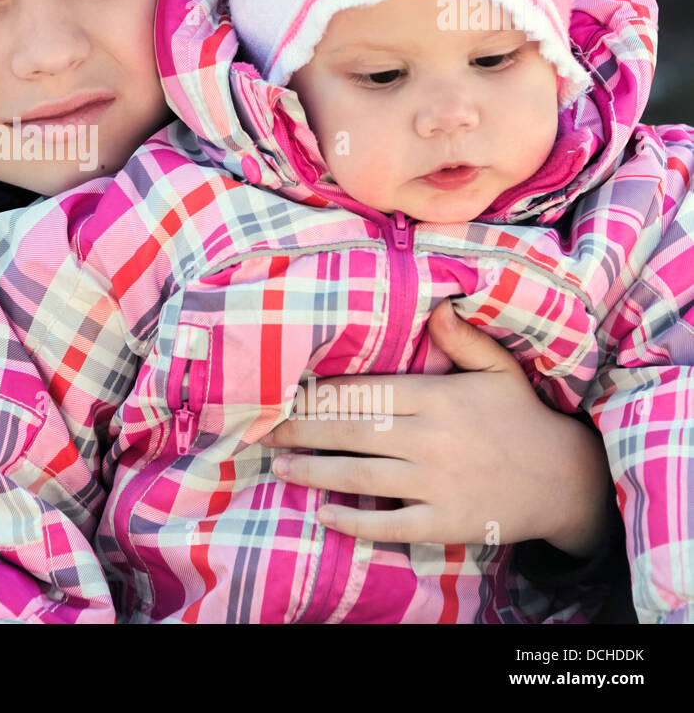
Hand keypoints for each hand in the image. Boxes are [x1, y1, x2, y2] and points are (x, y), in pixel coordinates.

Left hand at [259, 300, 614, 556]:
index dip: (320, 394)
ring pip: (362, 476)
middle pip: (352, 431)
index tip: (282, 392)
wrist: (568, 481)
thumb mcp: (499, 370)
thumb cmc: (522, 418)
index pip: (365, 392)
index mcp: (437, 398)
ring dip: (315, 472)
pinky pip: (392, 524)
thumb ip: (464, 339)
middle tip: (260, 430)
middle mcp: (432, 439)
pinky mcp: (447, 522)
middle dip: (301, 430)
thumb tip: (437, 305)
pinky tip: (322, 514)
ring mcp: (438, 483)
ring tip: (278, 467)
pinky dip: (356, 521)